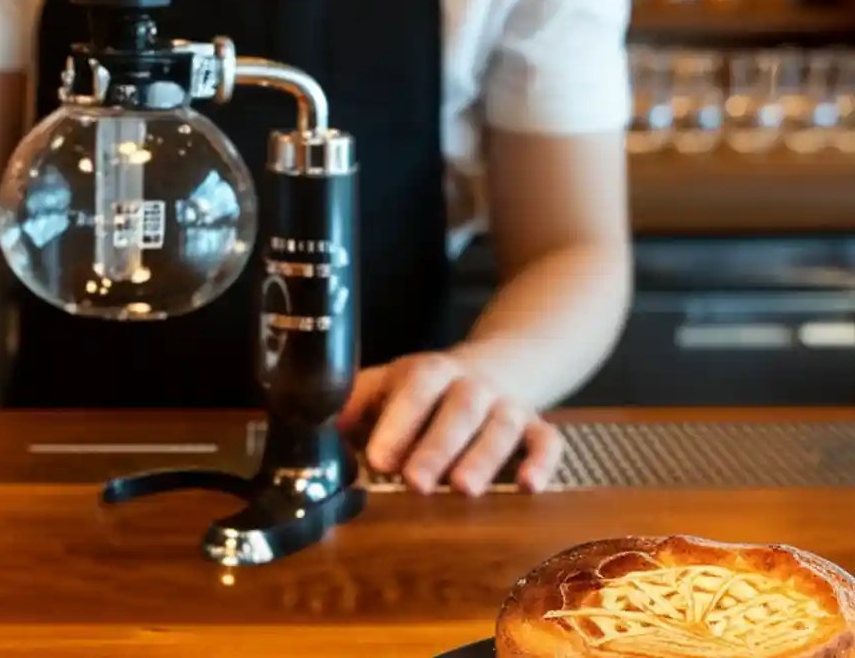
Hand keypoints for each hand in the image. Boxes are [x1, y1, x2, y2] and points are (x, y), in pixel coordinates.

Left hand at [339, 353, 563, 495]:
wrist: (497, 364)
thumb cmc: (425, 390)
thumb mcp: (386, 387)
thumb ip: (351, 407)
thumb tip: (308, 433)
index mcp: (428, 373)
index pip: (414, 388)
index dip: (397, 422)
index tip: (377, 459)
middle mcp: (471, 385)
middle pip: (458, 409)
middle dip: (436, 446)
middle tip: (414, 482)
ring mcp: (507, 405)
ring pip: (501, 425)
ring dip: (483, 456)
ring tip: (463, 489)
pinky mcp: (537, 427)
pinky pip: (546, 440)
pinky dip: (541, 462)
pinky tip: (527, 486)